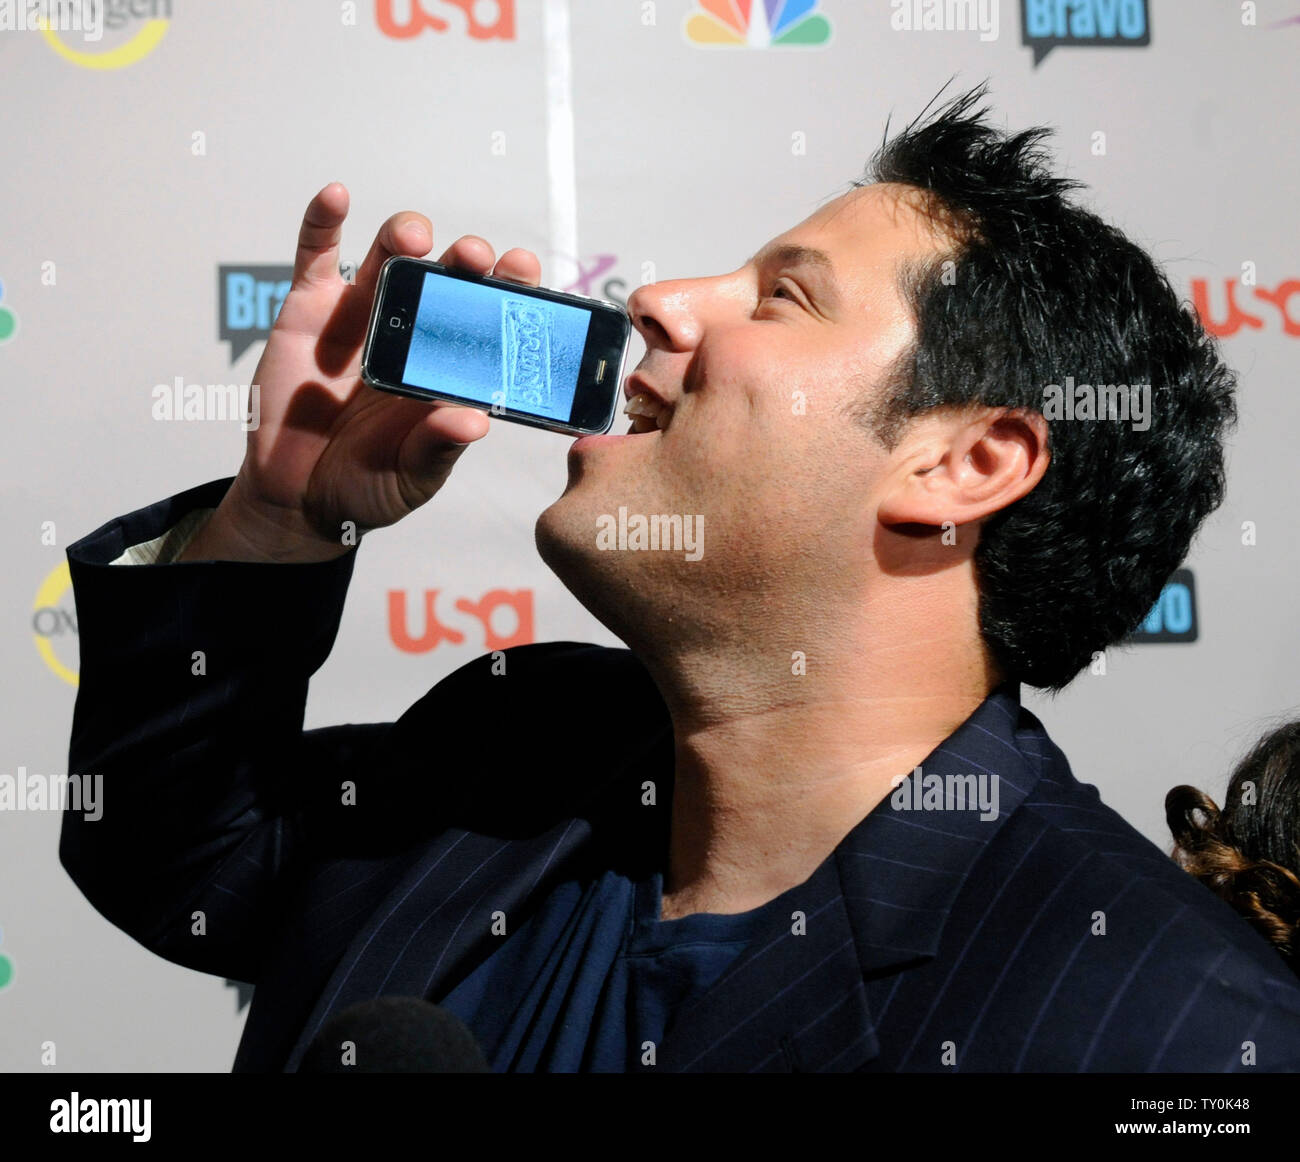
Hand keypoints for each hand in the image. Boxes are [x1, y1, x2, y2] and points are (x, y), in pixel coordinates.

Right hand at [181, 182, 541, 562]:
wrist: (298, 497)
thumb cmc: (366, 486)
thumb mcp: (412, 476)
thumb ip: (439, 446)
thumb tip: (475, 421)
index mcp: (450, 366)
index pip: (492, 317)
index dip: (512, 290)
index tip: (525, 271)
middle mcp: (414, 331)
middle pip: (449, 277)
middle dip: (468, 259)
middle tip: (476, 259)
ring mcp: (362, 315)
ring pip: (391, 256)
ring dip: (408, 234)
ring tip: (415, 238)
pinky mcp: (310, 311)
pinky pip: (315, 256)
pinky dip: (324, 221)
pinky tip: (337, 196)